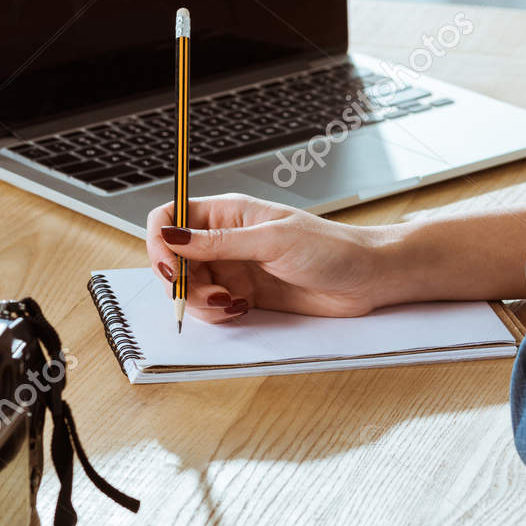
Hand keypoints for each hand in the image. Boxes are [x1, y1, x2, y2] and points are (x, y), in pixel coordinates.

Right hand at [144, 193, 390, 323]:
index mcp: (227, 213)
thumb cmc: (331, 247)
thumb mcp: (271, 240)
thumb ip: (219, 242)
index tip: (170, 268)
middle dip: (181, 282)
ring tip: (230, 303)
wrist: (366, 278)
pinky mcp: (245, 294)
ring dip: (201, 302)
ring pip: (191, 287)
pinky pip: (212, 306)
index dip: (159, 242)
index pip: (170, 217)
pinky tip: (240, 309)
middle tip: (207, 294)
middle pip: (174, 259)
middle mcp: (225, 239)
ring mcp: (234, 267)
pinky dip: (217, 313)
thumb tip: (173, 237)